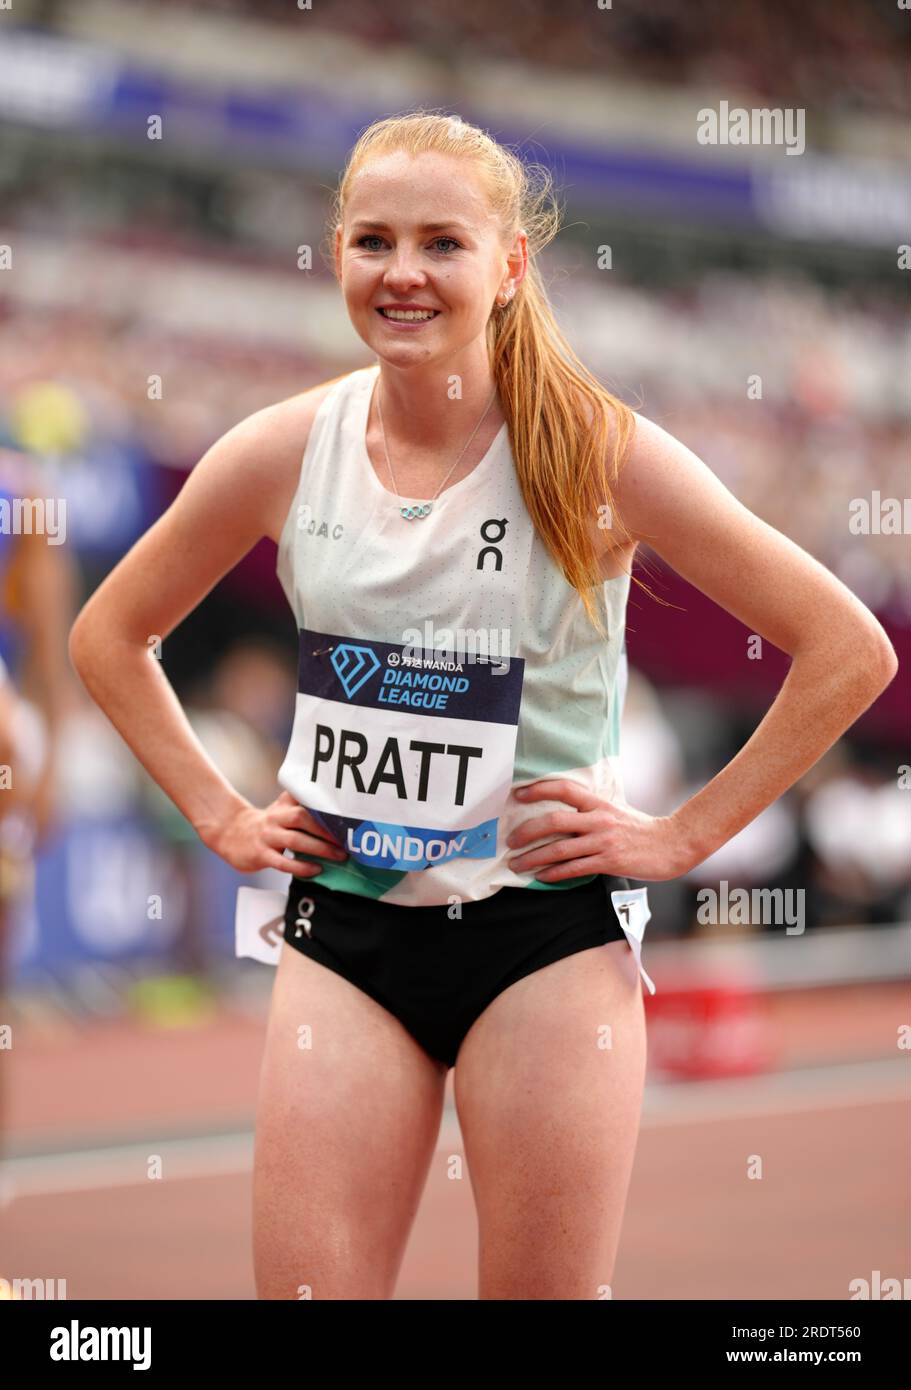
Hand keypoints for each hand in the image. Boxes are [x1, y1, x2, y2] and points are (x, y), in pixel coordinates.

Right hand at [203, 789, 347, 878]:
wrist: (230, 832)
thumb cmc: (266, 824)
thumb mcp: (280, 808)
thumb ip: (302, 805)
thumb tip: (336, 812)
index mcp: (283, 806)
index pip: (306, 801)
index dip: (326, 807)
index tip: (347, 815)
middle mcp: (276, 818)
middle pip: (303, 818)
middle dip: (327, 830)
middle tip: (348, 840)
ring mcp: (268, 836)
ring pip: (296, 840)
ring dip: (320, 849)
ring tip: (339, 856)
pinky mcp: (261, 855)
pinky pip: (283, 862)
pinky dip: (301, 867)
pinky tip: (316, 870)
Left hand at [506, 778, 688, 882]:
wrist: (672, 844)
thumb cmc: (642, 829)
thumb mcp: (616, 810)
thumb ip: (592, 810)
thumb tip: (565, 813)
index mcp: (599, 803)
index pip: (565, 789)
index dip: (539, 789)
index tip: (518, 795)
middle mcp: (598, 820)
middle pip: (554, 821)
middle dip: (527, 831)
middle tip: (510, 840)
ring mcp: (603, 841)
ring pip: (559, 849)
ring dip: (533, 858)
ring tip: (517, 864)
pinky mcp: (609, 862)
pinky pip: (575, 869)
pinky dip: (554, 874)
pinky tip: (541, 877)